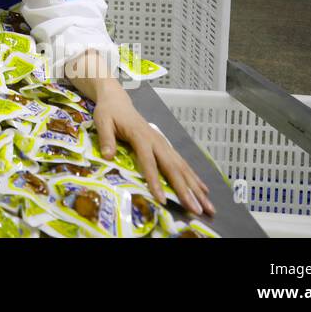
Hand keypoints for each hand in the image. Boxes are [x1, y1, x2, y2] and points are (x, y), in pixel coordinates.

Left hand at [92, 84, 214, 216]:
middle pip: (173, 168)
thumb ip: (106, 138)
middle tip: (196, 210)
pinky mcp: (166, 147)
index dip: (155, 180)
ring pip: (182, 167)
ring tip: (208, 206)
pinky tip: (203, 190)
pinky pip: (182, 164)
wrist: (118, 101)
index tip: (162, 199)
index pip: (149, 161)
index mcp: (140, 136)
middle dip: (185, 190)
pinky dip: (194, 178)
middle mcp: (157, 141)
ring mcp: (163, 144)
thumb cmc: (109, 113)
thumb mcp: (102, 122)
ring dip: (195, 187)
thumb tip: (108, 156)